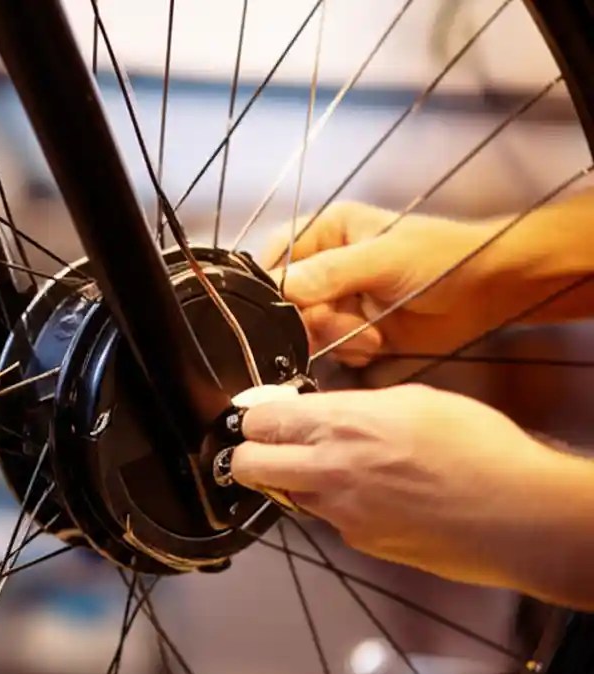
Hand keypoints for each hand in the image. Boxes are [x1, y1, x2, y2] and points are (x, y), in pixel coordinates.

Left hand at [230, 384, 593, 604]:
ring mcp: (340, 512)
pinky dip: (337, 508)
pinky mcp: (358, 541)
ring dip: (295, 482)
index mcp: (341, 424)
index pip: (260, 419)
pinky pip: (328, 520)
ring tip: (335, 471)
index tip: (263, 415)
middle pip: (248, 464)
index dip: (256, 416)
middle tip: (268, 448)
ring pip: (286, 495)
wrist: (518, 515)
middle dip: (249, 454)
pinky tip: (374, 498)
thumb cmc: (480, 450)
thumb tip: (332, 410)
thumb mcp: (415, 399)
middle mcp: (329, 469)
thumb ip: (359, 405)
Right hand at [262, 202, 509, 366]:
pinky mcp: (353, 331)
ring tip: (371, 335)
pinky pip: (329, 349)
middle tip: (341, 325)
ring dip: (334, 338)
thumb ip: (331, 273)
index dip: (272, 285)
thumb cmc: (443, 259)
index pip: (276, 256)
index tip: (280, 309)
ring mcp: (338, 300)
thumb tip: (281, 290)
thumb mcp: (384, 259)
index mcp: (326, 231)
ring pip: (305, 329)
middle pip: (286, 300)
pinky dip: (349, 352)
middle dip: (312, 318)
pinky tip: (376, 344)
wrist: (491, 292)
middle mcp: (325, 265)